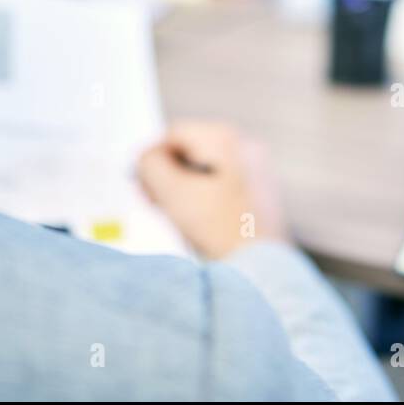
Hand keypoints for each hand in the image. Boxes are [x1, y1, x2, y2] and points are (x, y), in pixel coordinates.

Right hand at [138, 121, 286, 258]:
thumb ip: (150, 165)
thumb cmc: (222, 231)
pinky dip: (203, 198)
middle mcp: (246, 148)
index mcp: (227, 140)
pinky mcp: (260, 194)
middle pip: (191, 151)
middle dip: (167, 174)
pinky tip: (196, 221)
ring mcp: (257, 171)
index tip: (141, 181)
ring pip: (205, 170)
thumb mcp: (172, 193)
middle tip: (153, 198)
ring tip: (174, 214)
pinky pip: (221, 186)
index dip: (152, 158)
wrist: (261, 269)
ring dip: (183, 188)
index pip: (174, 135)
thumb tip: (145, 158)